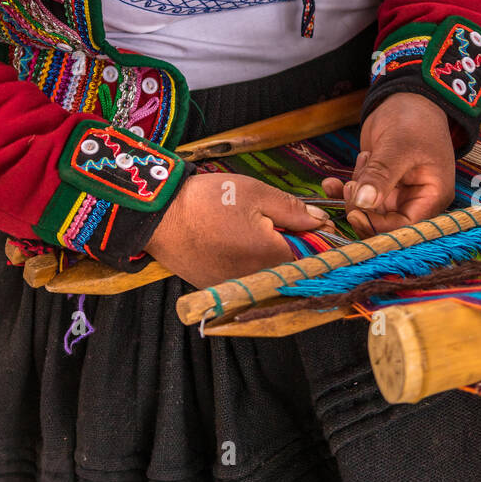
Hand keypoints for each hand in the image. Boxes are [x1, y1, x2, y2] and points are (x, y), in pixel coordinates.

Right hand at [144, 172, 330, 288]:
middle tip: (273, 221)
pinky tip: (233, 242)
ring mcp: (238, 287)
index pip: (313, 254)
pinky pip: (246, 279)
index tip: (310, 223)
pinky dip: (247, 263)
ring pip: (269, 273)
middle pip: (291, 266)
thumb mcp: (256, 193)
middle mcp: (258, 279)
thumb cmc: (207, 201)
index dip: (316, 237)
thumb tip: (320, 222)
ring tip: (248, 230)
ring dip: (269, 255)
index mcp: (272, 255)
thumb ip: (292, 210)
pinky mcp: (220, 288)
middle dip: (292, 245)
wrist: (161, 217)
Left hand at [322, 92, 454, 234]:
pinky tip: (330, 183)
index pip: (406, 228)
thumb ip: (381, 175)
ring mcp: (395, 192)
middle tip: (352, 186)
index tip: (356, 212)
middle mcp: (415, 199)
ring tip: (363, 160)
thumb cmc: (414, 118)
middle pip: (384, 224)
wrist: (407, 97)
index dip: (380, 226)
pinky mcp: (377, 184)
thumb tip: (364, 202)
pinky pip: (358, 196)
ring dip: (354, 194)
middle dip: (363, 209)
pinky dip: (343, 191)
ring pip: (368, 210)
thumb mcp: (398, 145)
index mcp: (432, 195)